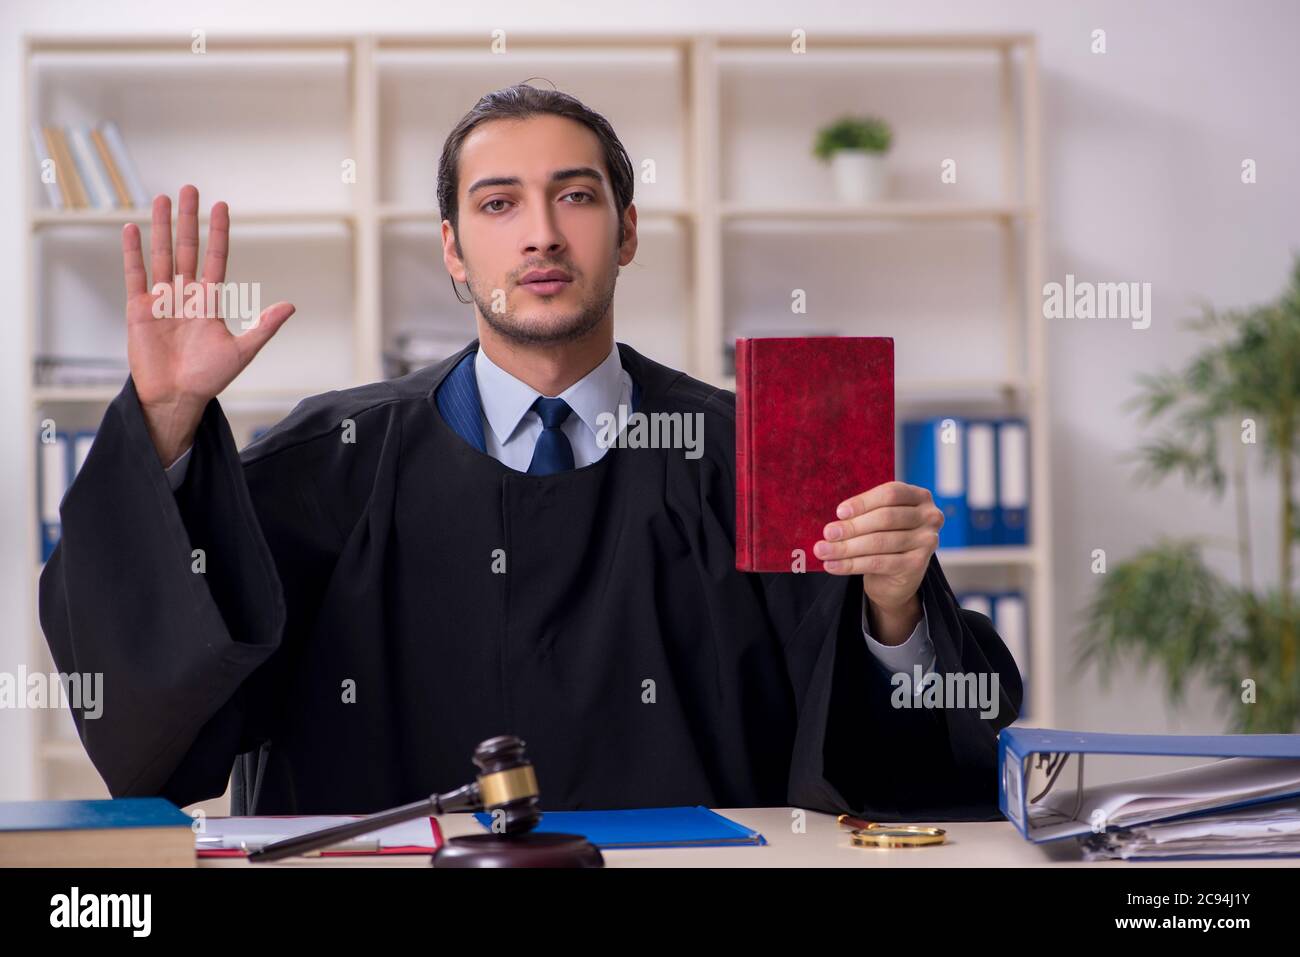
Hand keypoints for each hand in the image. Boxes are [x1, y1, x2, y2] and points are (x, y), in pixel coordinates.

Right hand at [122, 185, 295, 463]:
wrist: (177, 397)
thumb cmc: (210, 377)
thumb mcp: (242, 351)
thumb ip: (264, 327)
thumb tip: (291, 306)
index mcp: (210, 301)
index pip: (215, 258)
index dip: (218, 233)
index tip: (220, 207)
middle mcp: (185, 294)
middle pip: (187, 249)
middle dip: (187, 219)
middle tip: (190, 188)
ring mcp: (161, 299)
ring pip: (161, 255)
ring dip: (161, 227)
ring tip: (162, 199)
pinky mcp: (138, 309)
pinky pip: (135, 275)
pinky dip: (133, 253)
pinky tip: (132, 229)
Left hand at [814, 481, 943, 633]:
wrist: (897, 576)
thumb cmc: (884, 537)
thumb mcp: (877, 520)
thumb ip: (863, 514)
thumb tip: (833, 525)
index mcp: (920, 496)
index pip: (891, 493)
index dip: (863, 502)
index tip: (839, 512)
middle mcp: (929, 516)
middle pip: (885, 518)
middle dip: (852, 527)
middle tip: (827, 534)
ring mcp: (927, 541)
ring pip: (880, 542)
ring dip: (846, 548)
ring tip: (822, 551)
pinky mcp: (917, 565)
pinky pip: (879, 563)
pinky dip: (852, 564)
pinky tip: (832, 566)